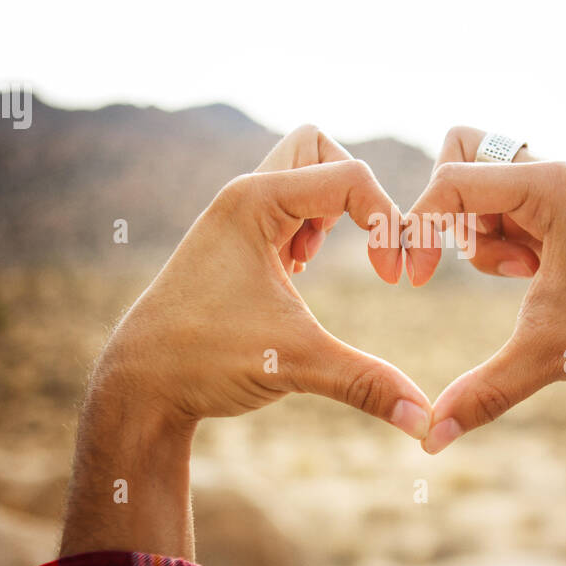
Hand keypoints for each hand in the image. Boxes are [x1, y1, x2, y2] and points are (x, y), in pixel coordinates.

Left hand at [97, 124, 430, 436]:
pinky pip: (284, 203)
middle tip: (355, 245)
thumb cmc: (204, 361)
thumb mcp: (295, 364)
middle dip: (355, 190)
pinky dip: (307, 225)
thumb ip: (366, 383)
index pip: (350, 176)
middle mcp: (244, 196)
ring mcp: (236, 216)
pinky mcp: (234, 239)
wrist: (140, 384)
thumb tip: (424, 418)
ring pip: (299, 170)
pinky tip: (298, 271)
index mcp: (255, 202)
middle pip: (319, 146)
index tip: (394, 278)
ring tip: (318, 261)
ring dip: (329, 207)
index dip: (389, 222)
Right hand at [404, 125, 565, 452]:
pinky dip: (499, 238)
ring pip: (480, 182)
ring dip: (477, 229)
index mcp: (552, 186)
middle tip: (469, 257)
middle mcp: (554, 174)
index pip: (452, 179)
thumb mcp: (551, 356)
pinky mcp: (561, 210)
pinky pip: (502, 204)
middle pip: (461, 152)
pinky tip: (529, 273)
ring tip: (519, 273)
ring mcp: (558, 189)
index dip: (417, 227)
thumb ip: (486, 391)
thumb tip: (432, 439)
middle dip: (449, 209)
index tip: (414, 279)